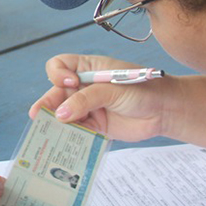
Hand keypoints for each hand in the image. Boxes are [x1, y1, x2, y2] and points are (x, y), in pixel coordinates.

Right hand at [29, 54, 171, 141]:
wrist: (166, 110)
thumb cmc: (143, 89)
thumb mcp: (113, 89)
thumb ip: (87, 100)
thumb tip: (61, 113)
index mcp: (87, 69)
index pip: (60, 65)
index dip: (58, 74)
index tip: (70, 83)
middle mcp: (83, 87)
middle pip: (56, 92)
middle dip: (47, 103)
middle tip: (39, 115)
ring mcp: (87, 107)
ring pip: (62, 113)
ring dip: (55, 121)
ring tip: (48, 131)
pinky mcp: (93, 125)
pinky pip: (75, 130)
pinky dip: (68, 135)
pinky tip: (64, 140)